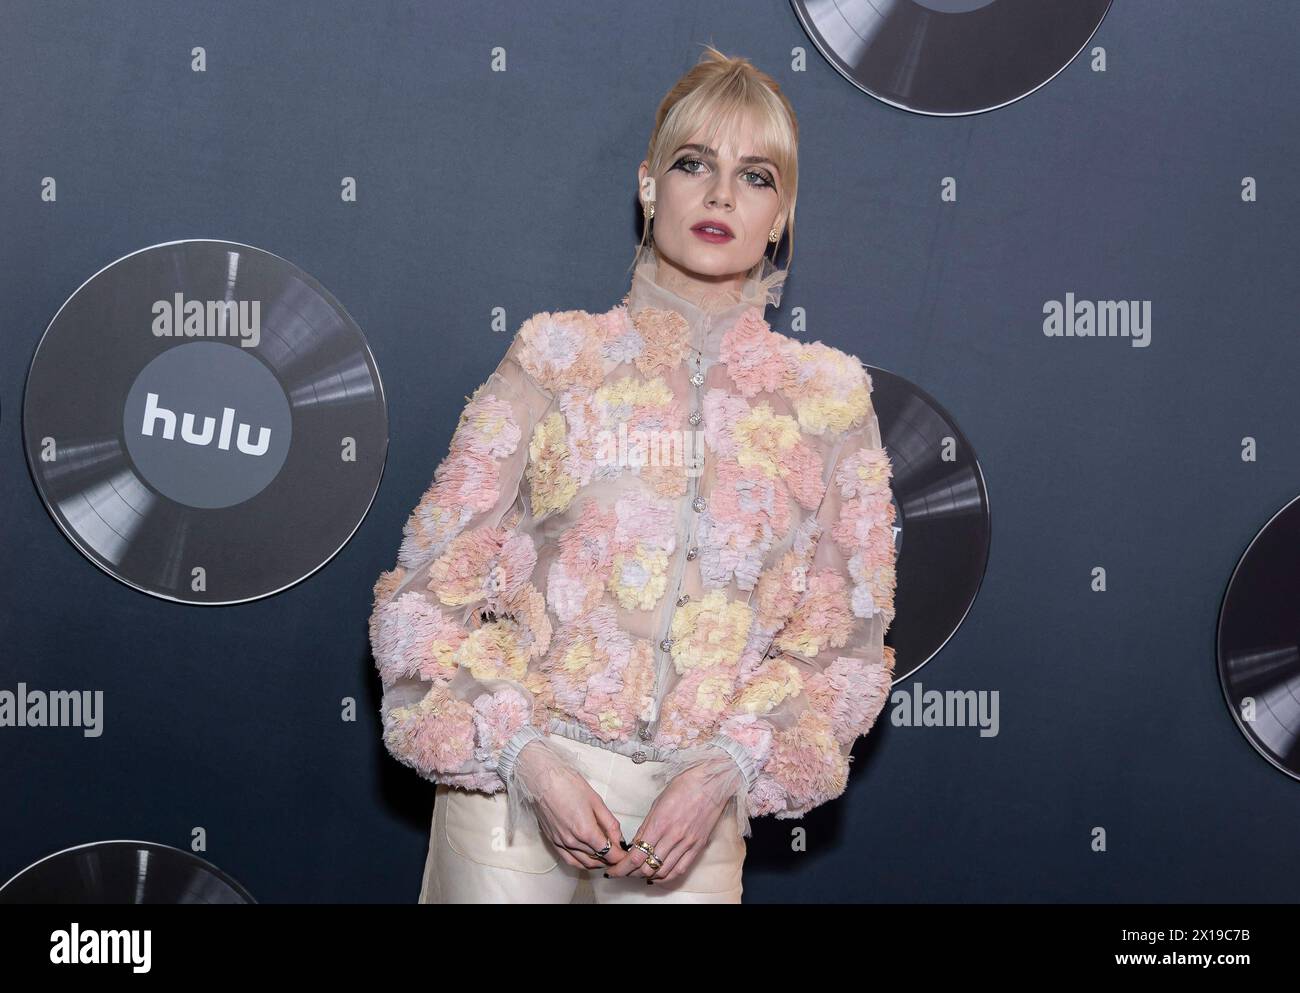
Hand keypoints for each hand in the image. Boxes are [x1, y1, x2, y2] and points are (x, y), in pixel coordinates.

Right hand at [511, 739, 629, 869]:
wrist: (542, 779)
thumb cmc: (568, 784)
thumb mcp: (596, 801)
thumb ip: (610, 824)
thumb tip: (619, 839)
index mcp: (585, 831)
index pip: (608, 853)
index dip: (620, 856)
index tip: (627, 854)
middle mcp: (572, 842)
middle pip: (597, 859)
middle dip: (611, 859)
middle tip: (619, 854)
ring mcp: (561, 843)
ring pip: (584, 863)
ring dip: (597, 863)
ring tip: (607, 857)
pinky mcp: (552, 841)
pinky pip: (569, 860)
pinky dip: (581, 863)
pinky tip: (588, 858)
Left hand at [605, 751, 742, 882]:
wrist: (712, 783)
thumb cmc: (684, 786)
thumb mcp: (657, 803)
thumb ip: (646, 826)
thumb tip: (635, 844)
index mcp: (659, 823)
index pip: (636, 855)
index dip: (622, 867)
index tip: (614, 869)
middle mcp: (673, 837)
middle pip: (647, 867)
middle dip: (632, 872)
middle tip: (625, 870)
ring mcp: (687, 843)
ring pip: (663, 871)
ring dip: (648, 875)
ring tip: (639, 873)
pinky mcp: (698, 847)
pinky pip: (680, 869)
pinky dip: (667, 877)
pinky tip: (658, 877)